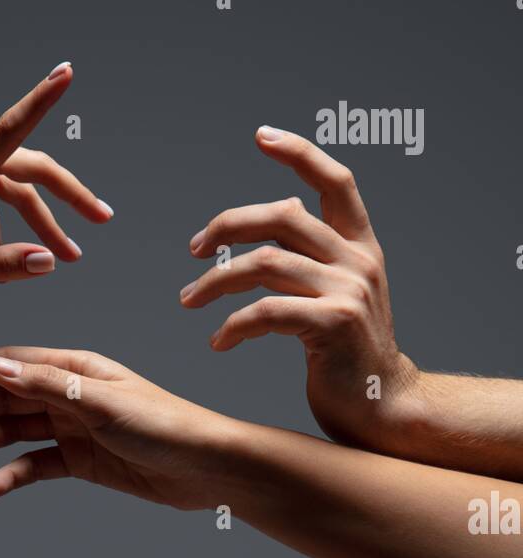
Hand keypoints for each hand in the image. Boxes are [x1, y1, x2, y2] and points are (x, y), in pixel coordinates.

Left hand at [0, 63, 112, 297]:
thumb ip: (4, 265)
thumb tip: (49, 261)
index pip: (11, 132)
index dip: (41, 100)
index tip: (65, 72)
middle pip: (30, 171)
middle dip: (67, 199)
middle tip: (102, 219)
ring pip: (14, 190)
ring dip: (37, 224)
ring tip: (61, 258)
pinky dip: (3, 229)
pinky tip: (0, 260)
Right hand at [0, 347, 227, 509]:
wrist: (206, 467)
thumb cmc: (164, 424)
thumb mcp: (102, 402)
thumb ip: (48, 387)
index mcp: (74, 368)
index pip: (9, 364)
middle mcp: (69, 394)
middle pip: (5, 400)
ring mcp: (74, 428)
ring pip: (16, 433)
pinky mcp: (82, 461)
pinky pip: (37, 466)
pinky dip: (14, 475)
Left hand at [182, 127, 418, 449]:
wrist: (384, 407)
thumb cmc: (349, 357)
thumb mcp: (339, 297)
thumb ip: (314, 259)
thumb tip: (277, 223)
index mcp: (360, 247)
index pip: (334, 181)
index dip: (299, 152)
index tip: (261, 136)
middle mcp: (357, 260)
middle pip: (282, 216)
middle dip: (228, 226)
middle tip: (193, 250)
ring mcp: (347, 291)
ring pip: (264, 263)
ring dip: (215, 282)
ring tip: (187, 301)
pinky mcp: (333, 324)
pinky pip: (266, 312)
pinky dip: (232, 325)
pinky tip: (218, 342)